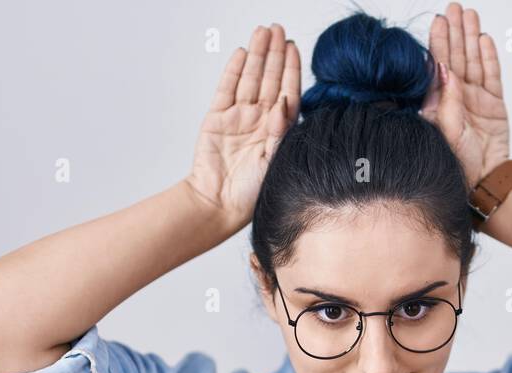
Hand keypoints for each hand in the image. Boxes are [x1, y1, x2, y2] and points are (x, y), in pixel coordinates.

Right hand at [184, 24, 300, 232]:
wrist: (217, 204)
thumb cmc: (250, 194)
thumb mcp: (274, 163)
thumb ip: (280, 132)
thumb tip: (284, 101)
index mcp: (277, 132)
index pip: (287, 93)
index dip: (291, 70)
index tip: (294, 47)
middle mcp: (260, 121)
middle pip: (269, 80)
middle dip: (275, 54)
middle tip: (279, 29)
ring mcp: (238, 118)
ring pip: (250, 79)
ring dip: (257, 56)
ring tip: (262, 32)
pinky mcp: (217, 118)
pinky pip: (227, 89)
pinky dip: (234, 70)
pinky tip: (242, 53)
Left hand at [419, 3, 510, 188]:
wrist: (485, 183)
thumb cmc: (460, 166)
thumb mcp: (448, 134)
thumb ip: (446, 102)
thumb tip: (444, 71)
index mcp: (439, 103)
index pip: (437, 67)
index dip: (438, 43)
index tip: (438, 22)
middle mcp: (456, 98)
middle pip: (456, 58)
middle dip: (455, 32)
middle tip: (455, 9)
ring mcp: (476, 99)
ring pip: (473, 62)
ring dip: (471, 38)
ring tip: (471, 16)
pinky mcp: (494, 104)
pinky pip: (491, 75)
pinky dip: (489, 58)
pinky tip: (484, 40)